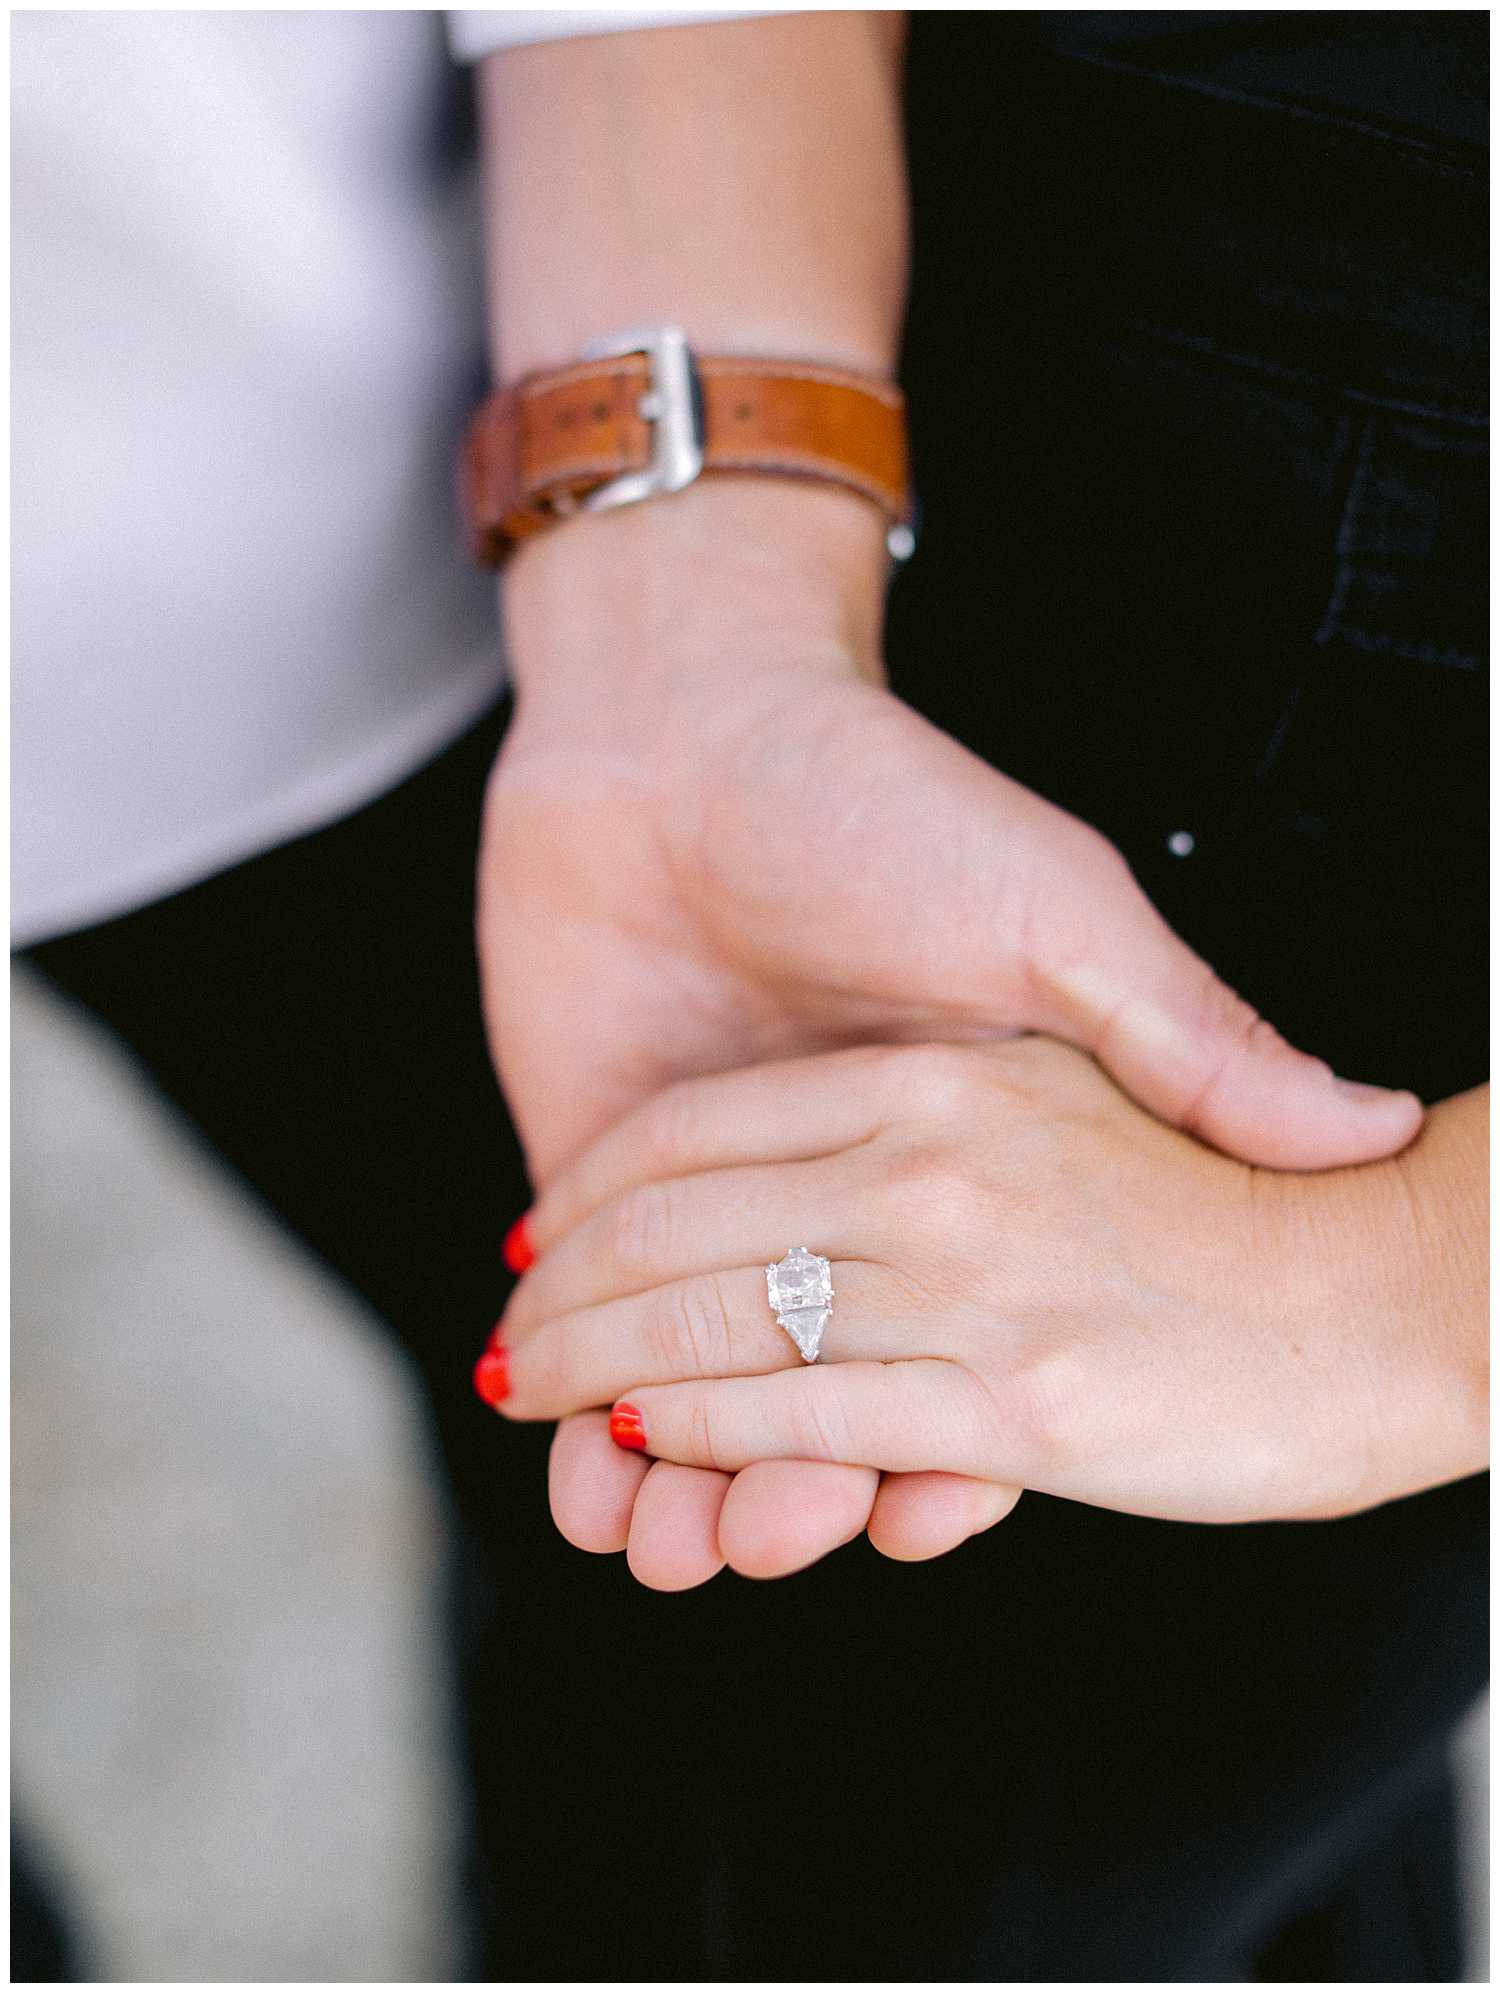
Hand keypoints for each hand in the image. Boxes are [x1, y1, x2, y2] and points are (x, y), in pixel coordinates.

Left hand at [477, 480, 1422, 1581]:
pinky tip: (607, 1492)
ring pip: (705, 1358)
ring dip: (679, 1468)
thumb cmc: (882, 799)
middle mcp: (837, 1174)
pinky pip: (607, 1297)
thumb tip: (1368, 1127)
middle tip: (751, 1550)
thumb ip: (1182, 1034)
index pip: (927, 1321)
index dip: (908, 1425)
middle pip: (803, 1357)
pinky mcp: (596, 1154)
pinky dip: (607, 1412)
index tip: (903, 1518)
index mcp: (940, 1137)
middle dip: (767, 1470)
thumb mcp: (1055, 912)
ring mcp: (716, 1168)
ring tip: (676, 1551)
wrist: (689, 707)